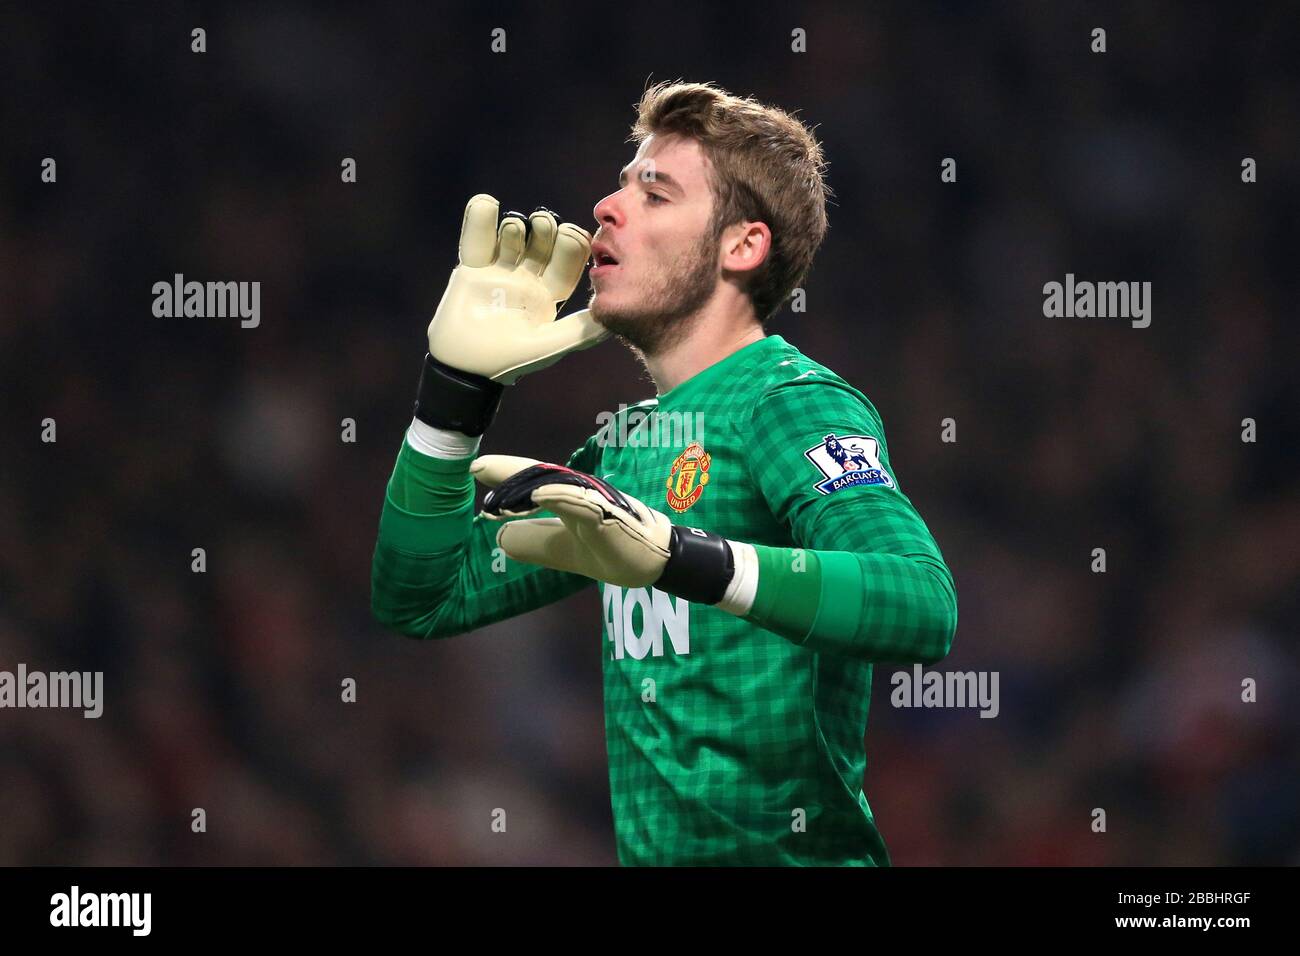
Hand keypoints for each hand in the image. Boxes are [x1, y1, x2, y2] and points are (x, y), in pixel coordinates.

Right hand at [427, 194, 606, 384]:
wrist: (467, 367)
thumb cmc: (511, 360)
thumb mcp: (549, 345)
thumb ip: (580, 331)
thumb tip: (613, 321)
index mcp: (549, 293)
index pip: (566, 262)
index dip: (572, 246)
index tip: (575, 234)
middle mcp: (527, 279)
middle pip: (541, 244)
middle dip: (545, 231)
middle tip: (544, 223)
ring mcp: (499, 272)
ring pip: (512, 238)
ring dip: (517, 228)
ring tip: (516, 228)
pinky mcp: (471, 269)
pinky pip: (476, 240)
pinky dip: (480, 219)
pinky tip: (487, 203)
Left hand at [471, 456, 735, 603]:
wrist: (657, 562)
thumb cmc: (615, 550)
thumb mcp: (562, 551)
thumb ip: (534, 543)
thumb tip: (500, 538)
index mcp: (567, 499)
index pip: (532, 482)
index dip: (505, 475)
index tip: (475, 469)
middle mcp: (578, 493)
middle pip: (540, 475)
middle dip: (509, 471)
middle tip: (477, 467)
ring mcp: (593, 501)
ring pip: (556, 483)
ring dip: (526, 481)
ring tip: (496, 477)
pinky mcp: (606, 513)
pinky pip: (578, 501)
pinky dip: (556, 494)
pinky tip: (535, 493)